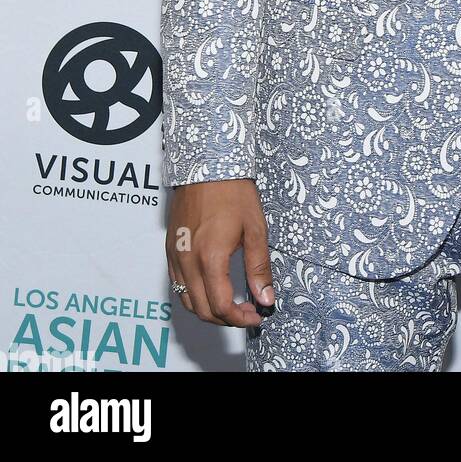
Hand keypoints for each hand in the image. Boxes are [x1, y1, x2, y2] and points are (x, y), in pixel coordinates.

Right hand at [165, 179, 273, 327]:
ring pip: (186, 301)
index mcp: (210, 259)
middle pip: (202, 310)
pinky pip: (177, 284)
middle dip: (226, 319)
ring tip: (231, 303)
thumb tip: (266, 298)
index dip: (241, 319)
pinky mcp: (170, 249)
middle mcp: (188, 262)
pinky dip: (194, 295)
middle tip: (247, 311)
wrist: (207, 165)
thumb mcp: (255, 229)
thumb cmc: (233, 192)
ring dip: (208, 310)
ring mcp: (175, 256)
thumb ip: (259, 268)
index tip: (256, 315)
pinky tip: (212, 287)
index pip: (221, 307)